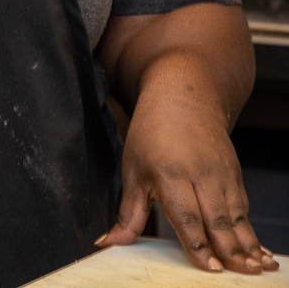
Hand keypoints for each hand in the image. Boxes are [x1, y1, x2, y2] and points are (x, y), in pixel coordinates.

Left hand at [99, 95, 278, 273]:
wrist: (183, 99)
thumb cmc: (151, 135)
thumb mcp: (132, 170)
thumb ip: (128, 212)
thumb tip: (109, 242)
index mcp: (170, 174)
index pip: (187, 216)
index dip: (199, 245)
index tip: (210, 268)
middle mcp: (201, 175)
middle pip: (218, 220)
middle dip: (231, 250)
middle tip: (241, 274)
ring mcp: (222, 174)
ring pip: (237, 216)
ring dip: (249, 244)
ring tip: (258, 268)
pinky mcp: (235, 174)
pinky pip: (244, 207)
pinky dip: (252, 230)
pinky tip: (260, 250)